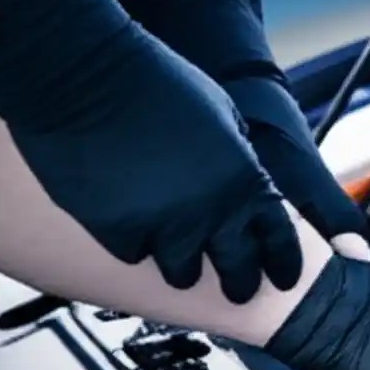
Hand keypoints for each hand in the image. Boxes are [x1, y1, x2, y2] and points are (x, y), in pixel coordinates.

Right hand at [3, 16, 300, 302]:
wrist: (86, 79)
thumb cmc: (155, 83)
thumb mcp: (223, 114)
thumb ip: (239, 158)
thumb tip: (245, 181)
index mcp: (246, 182)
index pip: (279, 241)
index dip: (283, 264)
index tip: (281, 278)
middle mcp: (214, 213)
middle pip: (238, 273)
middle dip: (240, 285)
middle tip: (237, 289)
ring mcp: (166, 228)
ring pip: (184, 273)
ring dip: (181, 264)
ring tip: (173, 248)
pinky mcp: (121, 234)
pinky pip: (134, 254)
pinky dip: (133, 242)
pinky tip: (126, 216)